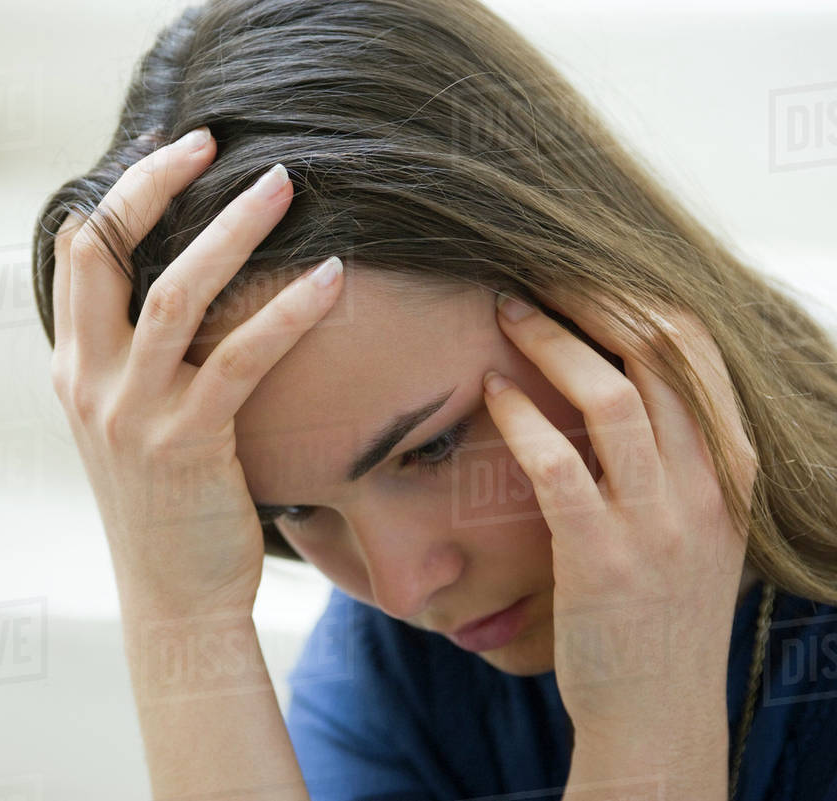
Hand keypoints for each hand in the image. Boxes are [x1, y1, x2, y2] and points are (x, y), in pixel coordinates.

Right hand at [49, 127, 344, 618]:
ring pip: (174, 294)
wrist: (173, 601)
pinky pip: (239, 360)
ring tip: (283, 184)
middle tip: (211, 142)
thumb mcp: (126, 427)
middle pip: (106, 254)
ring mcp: (131, 414)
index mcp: (72, 371)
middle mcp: (88, 384)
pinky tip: (332, 278)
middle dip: (153, 185)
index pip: (75, 255)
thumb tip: (173, 299)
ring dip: (231, 230)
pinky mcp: (187, 445)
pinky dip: (286, 312)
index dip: (116, 193)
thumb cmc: (166, 508)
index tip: (166, 152)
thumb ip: (130, 363)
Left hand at [482, 291, 757, 738]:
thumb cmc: (660, 610)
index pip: (696, 347)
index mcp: (732, 467)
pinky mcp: (603, 559)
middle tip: (534, 269)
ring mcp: (659, 523)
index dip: (633, 293)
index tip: (577, 269)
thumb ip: (672, 456)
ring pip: (616, 396)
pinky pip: (561, 466)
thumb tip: (615, 380)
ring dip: (552, 343)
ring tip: (504, 311)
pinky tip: (491, 391)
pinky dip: (523, 418)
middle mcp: (707, 485)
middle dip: (593, 296)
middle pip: (662, 351)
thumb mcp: (694, 523)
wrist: (658, 712)